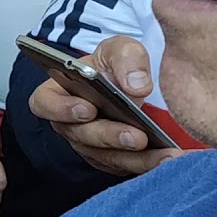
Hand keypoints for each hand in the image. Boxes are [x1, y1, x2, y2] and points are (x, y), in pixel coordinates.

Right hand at [29, 36, 183, 175]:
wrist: (135, 85)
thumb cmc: (117, 65)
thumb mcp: (120, 49)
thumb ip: (127, 59)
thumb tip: (135, 86)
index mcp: (59, 92)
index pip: (44, 103)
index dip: (61, 109)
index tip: (87, 108)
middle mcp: (69, 123)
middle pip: (81, 135)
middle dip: (110, 136)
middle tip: (137, 136)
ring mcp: (89, 145)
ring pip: (108, 156)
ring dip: (137, 158)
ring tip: (166, 155)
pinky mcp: (112, 159)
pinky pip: (127, 167)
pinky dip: (151, 164)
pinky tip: (172, 159)